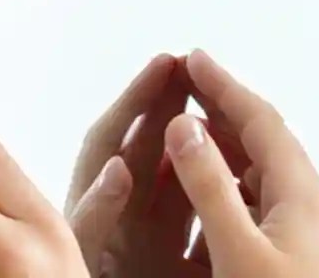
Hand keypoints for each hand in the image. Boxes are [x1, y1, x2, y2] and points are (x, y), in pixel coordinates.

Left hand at [66, 55, 252, 276]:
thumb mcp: (79, 254)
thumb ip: (95, 215)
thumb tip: (118, 170)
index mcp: (90, 211)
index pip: (113, 140)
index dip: (137, 99)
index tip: (164, 61)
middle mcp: (120, 221)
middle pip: (148, 148)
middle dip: (170, 104)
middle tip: (198, 64)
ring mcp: (149, 242)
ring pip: (177, 180)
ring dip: (197, 142)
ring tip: (223, 105)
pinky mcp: (175, 265)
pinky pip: (198, 219)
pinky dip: (215, 191)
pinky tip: (240, 171)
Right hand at [167, 49, 318, 277]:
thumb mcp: (237, 252)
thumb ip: (210, 186)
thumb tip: (186, 128)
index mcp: (301, 197)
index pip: (260, 120)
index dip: (223, 86)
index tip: (192, 59)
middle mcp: (302, 206)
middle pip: (260, 136)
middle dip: (220, 103)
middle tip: (184, 76)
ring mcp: (294, 230)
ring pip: (254, 166)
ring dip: (219, 139)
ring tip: (185, 119)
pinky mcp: (281, 252)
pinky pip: (248, 195)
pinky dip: (219, 175)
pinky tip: (196, 181)